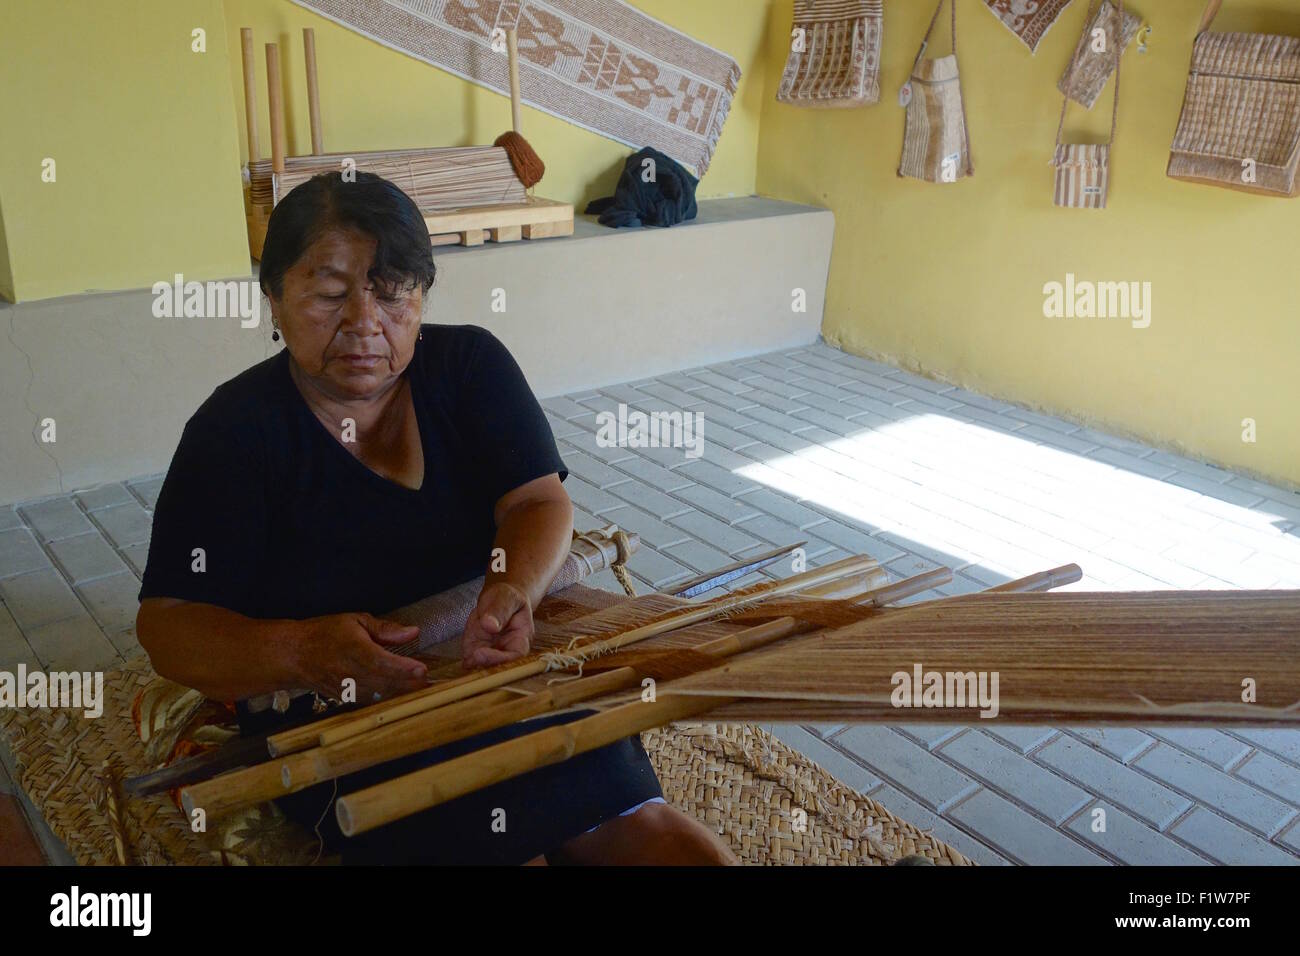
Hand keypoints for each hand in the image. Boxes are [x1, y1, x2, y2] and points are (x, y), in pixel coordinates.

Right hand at [295, 612, 427, 701]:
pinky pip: (372, 702)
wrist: (294, 656)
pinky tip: (403, 694)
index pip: (383, 662)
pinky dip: (389, 699)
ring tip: (422, 688)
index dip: (404, 668)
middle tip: (431, 681)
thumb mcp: (355, 621)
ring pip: (381, 696)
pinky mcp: (348, 699)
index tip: (422, 669)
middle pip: (386, 683)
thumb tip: (412, 632)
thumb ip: (385, 629)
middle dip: (410, 684)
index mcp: (355, 650)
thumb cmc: (325, 634)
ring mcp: (349, 689)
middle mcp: (352, 673)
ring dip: (402, 693)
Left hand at [461, 581, 532, 668]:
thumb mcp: (505, 598)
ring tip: (468, 659)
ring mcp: (491, 652)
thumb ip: (499, 610)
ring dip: (475, 666)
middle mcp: (508, 650)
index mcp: (522, 638)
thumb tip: (490, 625)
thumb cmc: (506, 598)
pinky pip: (472, 662)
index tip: (483, 652)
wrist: (498, 600)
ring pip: (484, 667)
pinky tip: (464, 662)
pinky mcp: (477, 651)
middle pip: (500, 666)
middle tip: (473, 656)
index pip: (516, 655)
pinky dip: (467, 663)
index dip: (501, 658)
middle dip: (486, 665)